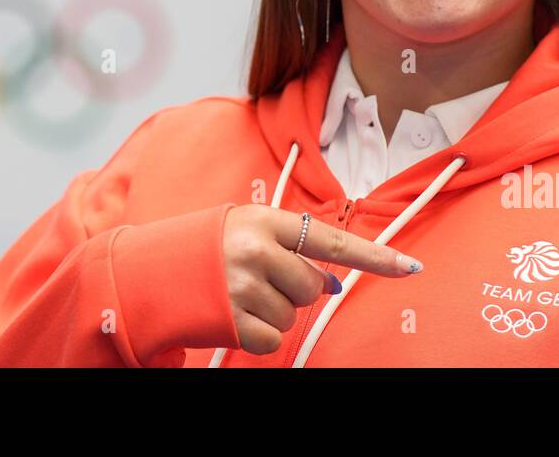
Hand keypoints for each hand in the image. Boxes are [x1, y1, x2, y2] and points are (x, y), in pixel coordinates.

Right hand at [220, 204, 422, 354]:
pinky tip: (235, 314)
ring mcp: (244, 287)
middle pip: (313, 285)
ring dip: (274, 310)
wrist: (149, 272)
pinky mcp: (234, 321)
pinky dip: (260, 333)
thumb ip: (290, 248)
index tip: (409, 267)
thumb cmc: (206, 248)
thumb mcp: (246, 230)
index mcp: (263, 221)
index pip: (331, 240)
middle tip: (261, 278)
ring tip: (240, 292)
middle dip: (296, 288)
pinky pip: (273, 338)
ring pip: (294, 313)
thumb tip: (332, 284)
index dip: (375, 257)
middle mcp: (256, 250)